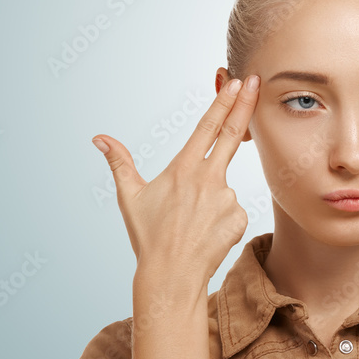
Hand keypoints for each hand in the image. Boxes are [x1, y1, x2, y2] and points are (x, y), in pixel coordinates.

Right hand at [92, 74, 259, 293]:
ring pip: (224, 187)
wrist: (171, 276)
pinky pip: (233, 210)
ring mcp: (227, 197)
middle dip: (245, 105)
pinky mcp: (239, 217)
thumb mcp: (129, 197)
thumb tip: (100, 139)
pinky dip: (222, 218)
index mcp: (183, 169)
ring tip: (192, 224)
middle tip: (257, 82)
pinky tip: (206, 233)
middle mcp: (208, 178)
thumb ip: (119, 163)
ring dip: (211, 199)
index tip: (237, 82)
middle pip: (232, 134)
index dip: (223, 102)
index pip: (207, 127)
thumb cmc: (149, 237)